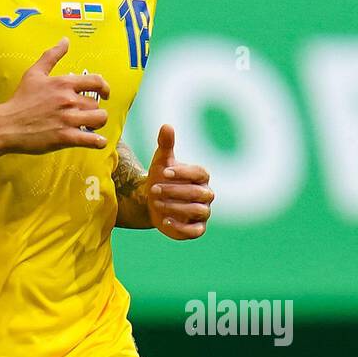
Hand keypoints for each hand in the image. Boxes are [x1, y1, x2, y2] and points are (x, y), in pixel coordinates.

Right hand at [0, 37, 110, 153]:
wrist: (7, 124)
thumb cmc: (20, 100)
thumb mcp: (34, 73)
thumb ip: (51, 56)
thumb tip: (65, 40)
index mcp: (64, 83)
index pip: (96, 81)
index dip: (105, 87)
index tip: (105, 93)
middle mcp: (69, 100)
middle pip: (97, 104)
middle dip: (94, 110)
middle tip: (85, 115)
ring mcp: (68, 119)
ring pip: (99, 119)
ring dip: (97, 124)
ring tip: (89, 126)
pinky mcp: (66, 137)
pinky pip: (92, 139)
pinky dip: (98, 141)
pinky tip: (97, 141)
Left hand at [144, 124, 212, 239]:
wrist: (151, 201)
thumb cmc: (160, 178)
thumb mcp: (161, 161)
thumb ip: (165, 145)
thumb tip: (166, 125)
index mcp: (201, 176)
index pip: (199, 173)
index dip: (183, 173)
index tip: (163, 172)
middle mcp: (206, 194)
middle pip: (198, 193)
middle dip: (175, 191)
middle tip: (153, 189)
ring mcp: (202, 212)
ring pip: (197, 210)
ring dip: (176, 207)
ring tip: (156, 203)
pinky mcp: (196, 228)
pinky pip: (196, 231)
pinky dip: (182, 227)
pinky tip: (164, 221)